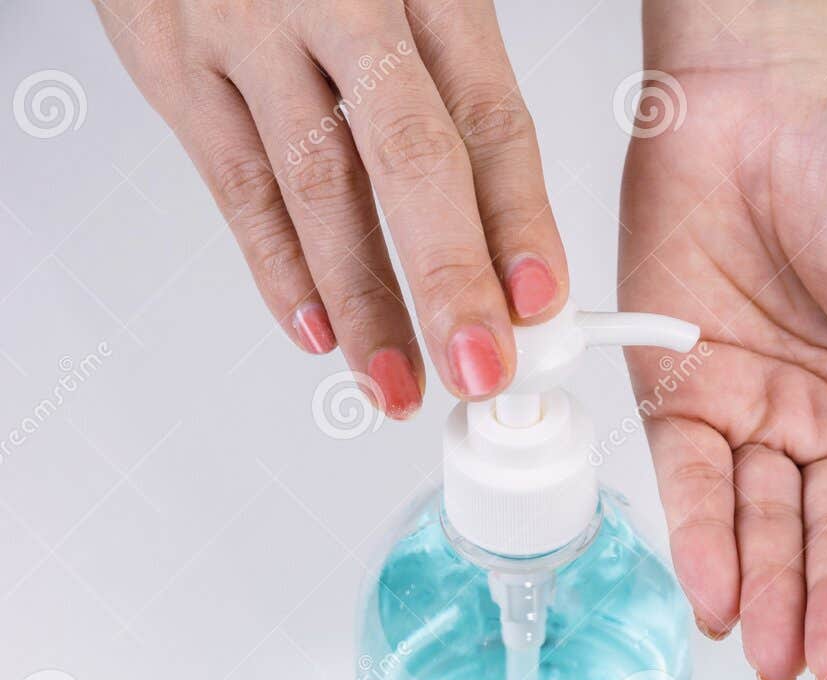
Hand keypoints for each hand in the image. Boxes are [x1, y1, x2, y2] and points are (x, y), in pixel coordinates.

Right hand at [95, 0, 568, 415]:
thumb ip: (456, 85)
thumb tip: (512, 237)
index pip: (487, 114)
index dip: (518, 218)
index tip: (540, 302)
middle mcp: (335, 1)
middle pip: (406, 154)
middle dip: (448, 277)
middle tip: (479, 366)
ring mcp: (245, 32)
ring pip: (313, 187)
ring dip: (362, 300)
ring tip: (397, 381)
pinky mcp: (172, 62)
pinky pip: (232, 182)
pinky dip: (276, 268)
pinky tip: (318, 333)